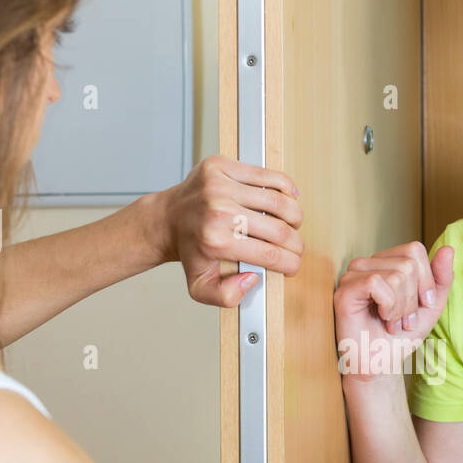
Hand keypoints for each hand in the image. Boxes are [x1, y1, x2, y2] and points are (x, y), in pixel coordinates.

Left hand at [148, 154, 303, 306]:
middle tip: (295, 248)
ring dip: (295, 217)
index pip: (270, 255)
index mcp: (215, 241)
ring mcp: (220, 185)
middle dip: (296, 244)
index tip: (292, 265)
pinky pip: (269, 175)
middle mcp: (218, 211)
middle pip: (279, 230)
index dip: (290, 264)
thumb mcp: (200, 287)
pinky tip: (288, 200)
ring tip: (292, 225)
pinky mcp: (222, 166)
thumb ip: (226, 296)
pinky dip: (286, 189)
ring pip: (279, 202)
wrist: (167, 219)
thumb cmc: (190, 250)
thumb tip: (252, 278)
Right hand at [333, 241, 452, 381]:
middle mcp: (366, 264)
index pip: (415, 249)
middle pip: (408, 263)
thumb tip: (448, 249)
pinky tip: (382, 318)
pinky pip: (376, 283)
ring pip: (396, 274)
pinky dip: (388, 306)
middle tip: (403, 320)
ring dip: (401, 307)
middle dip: (413, 299)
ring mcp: (352, 275)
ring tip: (392, 322)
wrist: (381, 364)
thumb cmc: (401, 336)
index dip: (426, 280)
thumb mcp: (431, 306)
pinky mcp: (344, 291)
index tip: (422, 306)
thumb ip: (441, 277)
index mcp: (385, 262)